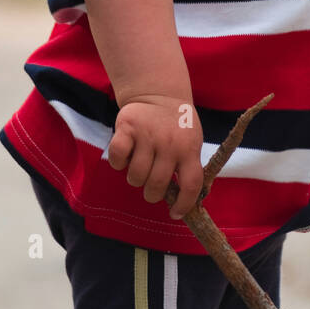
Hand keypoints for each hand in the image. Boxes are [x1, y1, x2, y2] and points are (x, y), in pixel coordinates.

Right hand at [107, 96, 204, 218]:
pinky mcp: (127, 127)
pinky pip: (118, 158)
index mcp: (189, 149)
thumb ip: (187, 167)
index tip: (175, 214)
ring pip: (136, 176)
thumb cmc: (177, 127)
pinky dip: (119, 163)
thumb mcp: (191, 143)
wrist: (160, 95)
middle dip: (152, 193)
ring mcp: (148, 135)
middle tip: (151, 187)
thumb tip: (179, 202)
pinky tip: (126, 156)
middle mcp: (170, 143)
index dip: (184, 204)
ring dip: (135, 179)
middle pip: (158, 185)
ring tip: (140, 167)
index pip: (191, 185)